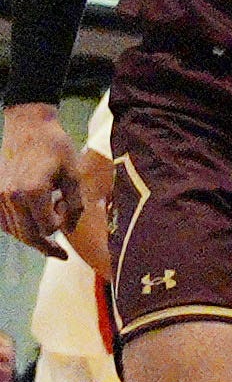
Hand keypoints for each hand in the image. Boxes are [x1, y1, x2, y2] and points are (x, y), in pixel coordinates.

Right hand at [0, 106, 79, 256]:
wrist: (28, 126)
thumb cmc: (56, 146)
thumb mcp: (73, 173)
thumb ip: (74, 203)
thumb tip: (70, 229)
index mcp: (33, 191)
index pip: (48, 228)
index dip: (62, 225)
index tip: (69, 212)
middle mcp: (11, 197)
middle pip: (28, 236)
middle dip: (46, 246)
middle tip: (60, 255)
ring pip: (15, 231)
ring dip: (32, 238)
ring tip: (49, 239)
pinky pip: (5, 223)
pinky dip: (19, 228)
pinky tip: (33, 225)